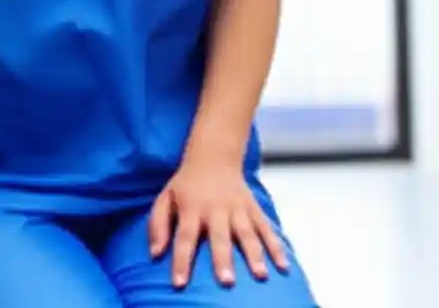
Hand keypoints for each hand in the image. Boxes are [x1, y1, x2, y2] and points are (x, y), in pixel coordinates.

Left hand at [148, 158, 289, 288]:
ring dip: (254, 254)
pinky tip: (283, 265)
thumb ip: (158, 225)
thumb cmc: (186, 183)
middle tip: (227, 281)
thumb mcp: (165, 198)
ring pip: (247, 233)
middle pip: (219, 236)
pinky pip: (265, 228)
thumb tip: (155, 254)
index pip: (185, 237)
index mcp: (191, 208)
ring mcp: (237, 208)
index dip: (182, 260)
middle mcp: (215, 208)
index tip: (179, 283)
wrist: (214, 156)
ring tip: (260, 275)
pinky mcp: (252, 207)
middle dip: (223, 259)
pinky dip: (276, 246)